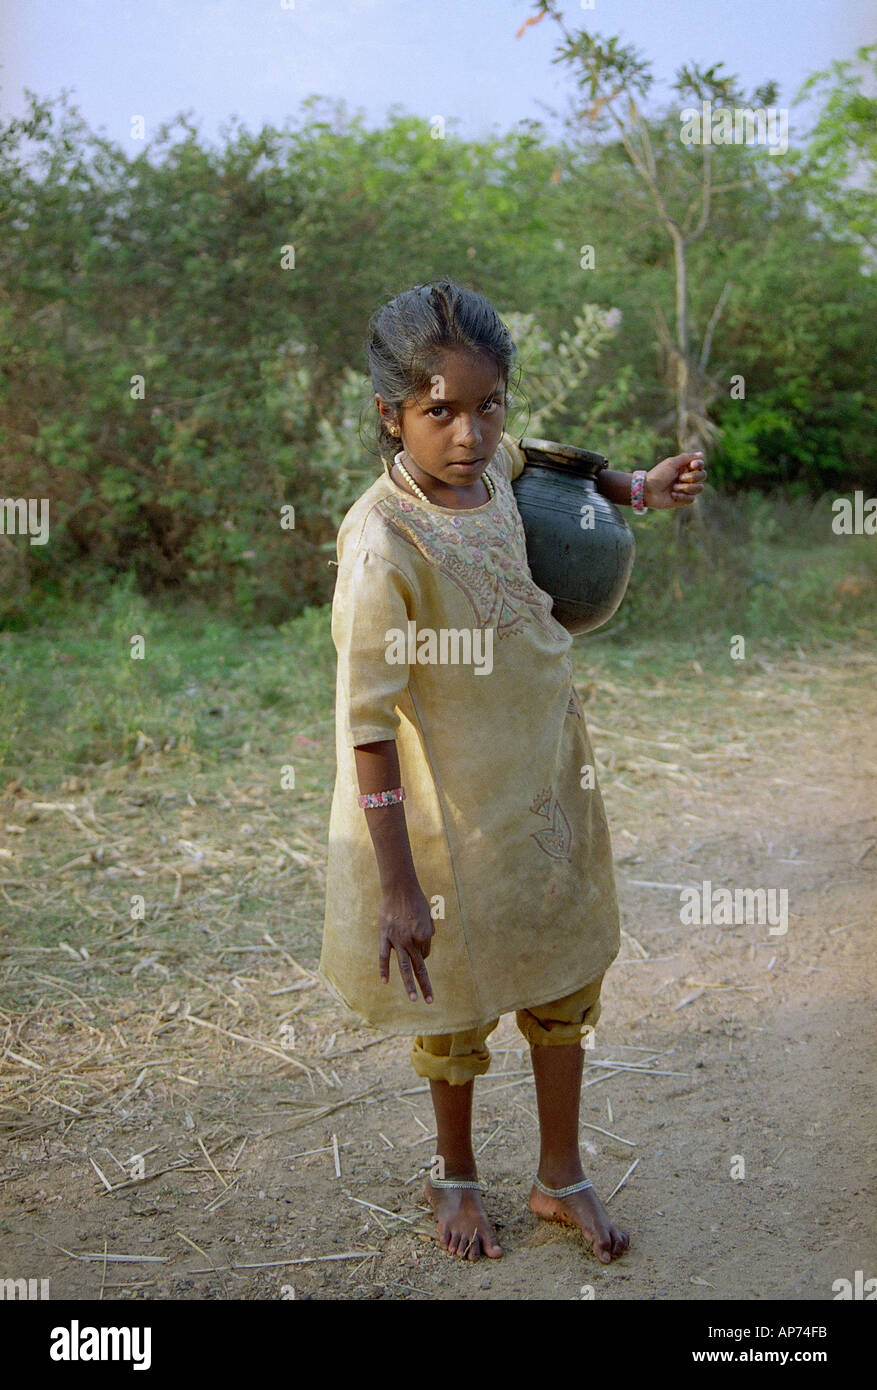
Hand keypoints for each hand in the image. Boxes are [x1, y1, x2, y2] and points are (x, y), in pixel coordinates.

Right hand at [378, 881, 434, 1003]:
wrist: (399, 888)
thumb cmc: (417, 901)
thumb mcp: (429, 916)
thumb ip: (428, 934)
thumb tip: (423, 950)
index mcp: (425, 935)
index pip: (426, 953)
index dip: (423, 949)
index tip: (417, 940)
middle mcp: (412, 940)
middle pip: (420, 967)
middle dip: (425, 985)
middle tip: (430, 1001)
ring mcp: (398, 940)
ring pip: (403, 967)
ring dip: (409, 984)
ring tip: (413, 999)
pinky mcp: (385, 937)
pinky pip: (384, 956)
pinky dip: (384, 970)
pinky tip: (385, 982)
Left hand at [643, 452, 706, 508]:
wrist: (648, 491)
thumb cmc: (658, 475)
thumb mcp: (671, 463)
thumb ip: (686, 458)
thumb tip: (701, 454)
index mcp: (685, 468)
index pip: (700, 465)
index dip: (699, 465)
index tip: (692, 465)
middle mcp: (687, 478)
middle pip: (703, 476)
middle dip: (693, 477)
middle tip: (680, 478)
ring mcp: (686, 490)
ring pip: (699, 488)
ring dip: (686, 487)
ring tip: (674, 487)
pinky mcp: (684, 500)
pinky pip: (692, 499)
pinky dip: (682, 497)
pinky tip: (672, 495)